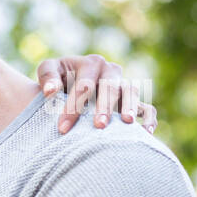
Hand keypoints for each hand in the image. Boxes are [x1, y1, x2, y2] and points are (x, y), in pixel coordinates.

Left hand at [34, 54, 157, 133]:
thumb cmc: (57, 77)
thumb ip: (48, 77)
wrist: (69, 81)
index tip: (63, 128)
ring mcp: (124, 84)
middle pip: (110, 87)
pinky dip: (148, 118)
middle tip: (99, 125)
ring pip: (131, 92)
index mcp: (91, 63)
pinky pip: (147, 107)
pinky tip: (145, 133)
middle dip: (104, 106)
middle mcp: (111, 71)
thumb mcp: (50, 70)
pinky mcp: (132, 100)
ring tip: (126, 122)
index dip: (73, 107)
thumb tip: (50, 91)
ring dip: (130, 106)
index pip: (84, 85)